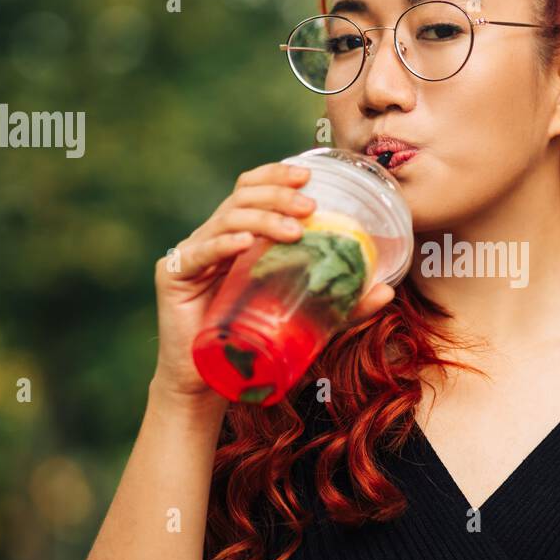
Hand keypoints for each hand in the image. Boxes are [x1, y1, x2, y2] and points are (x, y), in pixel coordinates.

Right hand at [150, 162, 394, 399]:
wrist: (210, 383)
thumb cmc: (255, 344)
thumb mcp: (307, 320)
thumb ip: (344, 307)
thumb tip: (387, 292)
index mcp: (240, 237)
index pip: (252, 189)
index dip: (277, 176)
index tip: (309, 176)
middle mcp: (214, 237)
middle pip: (242, 197)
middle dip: (278, 194)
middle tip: (311, 206)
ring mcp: (191, 254)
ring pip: (227, 218)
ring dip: (263, 219)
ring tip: (295, 230)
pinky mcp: (172, 275)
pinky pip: (199, 252)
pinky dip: (223, 244)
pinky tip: (245, 245)